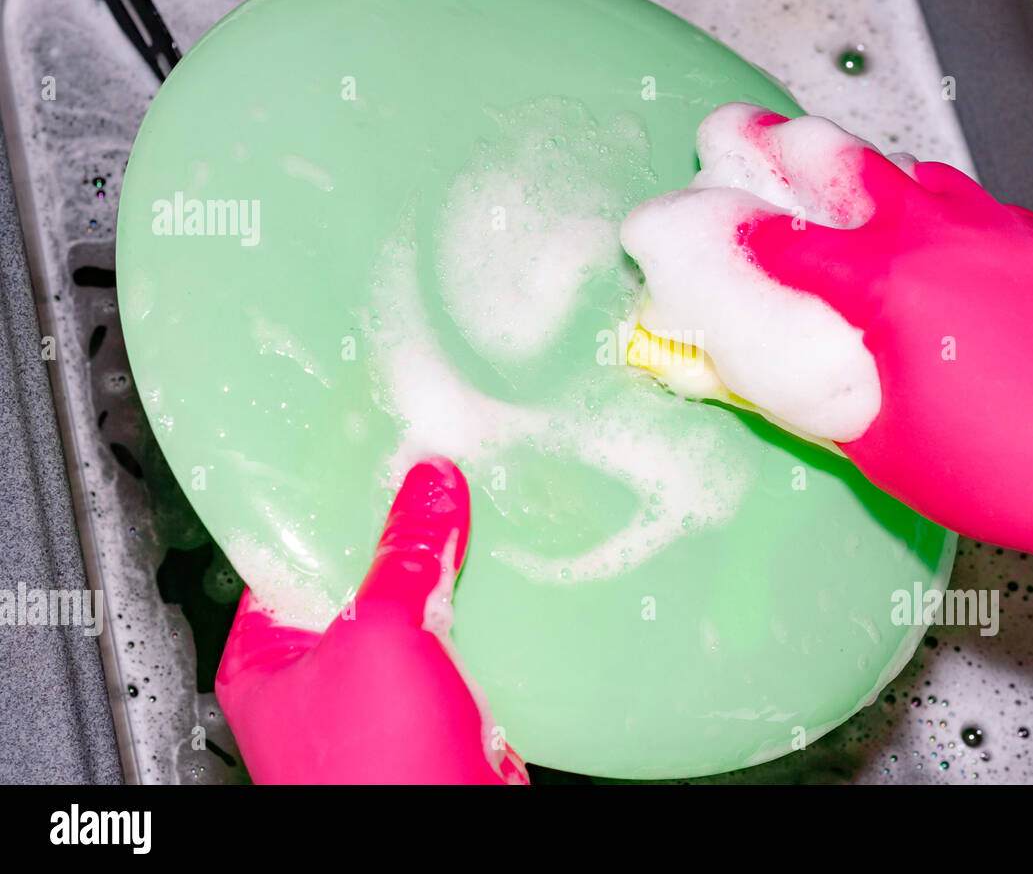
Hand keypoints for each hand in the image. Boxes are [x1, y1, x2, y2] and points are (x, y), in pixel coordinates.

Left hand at [215, 458, 528, 783]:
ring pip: (418, 615)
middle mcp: (321, 678)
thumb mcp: (381, 635)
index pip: (293, 553)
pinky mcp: (440, 714)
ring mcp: (384, 699)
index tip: (376, 457)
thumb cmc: (375, 776)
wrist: (454, 847)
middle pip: (363, 580)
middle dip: (404, 537)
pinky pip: (459, 648)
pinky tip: (503, 583)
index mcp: (270, 656)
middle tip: (436, 481)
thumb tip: (428, 487)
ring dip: (448, 579)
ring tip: (474, 516)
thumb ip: (404, 553)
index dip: (334, 501)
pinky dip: (482, 619)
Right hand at [623, 103, 1032, 638]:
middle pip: (847, 166)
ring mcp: (992, 232)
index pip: (786, 242)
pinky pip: (968, 201)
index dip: (733, 230)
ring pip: (912, 174)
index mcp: (885, 287)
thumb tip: (771, 377)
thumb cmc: (1001, 469)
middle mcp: (935, 239)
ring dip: (868, 175)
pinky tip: (928, 227)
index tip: (696, 218)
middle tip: (751, 136)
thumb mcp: (879, 447)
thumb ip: (820, 397)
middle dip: (790, 149)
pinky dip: (932, 204)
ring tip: (840, 179)